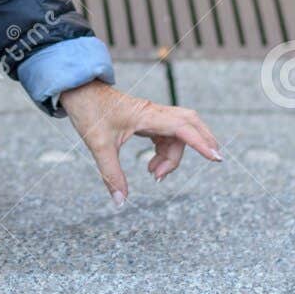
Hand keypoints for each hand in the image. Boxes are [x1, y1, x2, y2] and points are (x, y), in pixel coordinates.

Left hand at [57, 81, 222, 205]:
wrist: (78, 91)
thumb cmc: (89, 112)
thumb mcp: (98, 146)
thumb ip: (111, 175)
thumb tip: (120, 202)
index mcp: (146, 115)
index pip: (181, 128)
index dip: (200, 142)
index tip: (216, 157)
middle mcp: (153, 113)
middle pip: (189, 124)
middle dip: (202, 142)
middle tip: (212, 160)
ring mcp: (151, 115)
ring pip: (177, 134)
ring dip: (173, 156)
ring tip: (154, 175)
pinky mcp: (146, 119)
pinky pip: (166, 135)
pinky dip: (165, 152)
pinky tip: (152, 166)